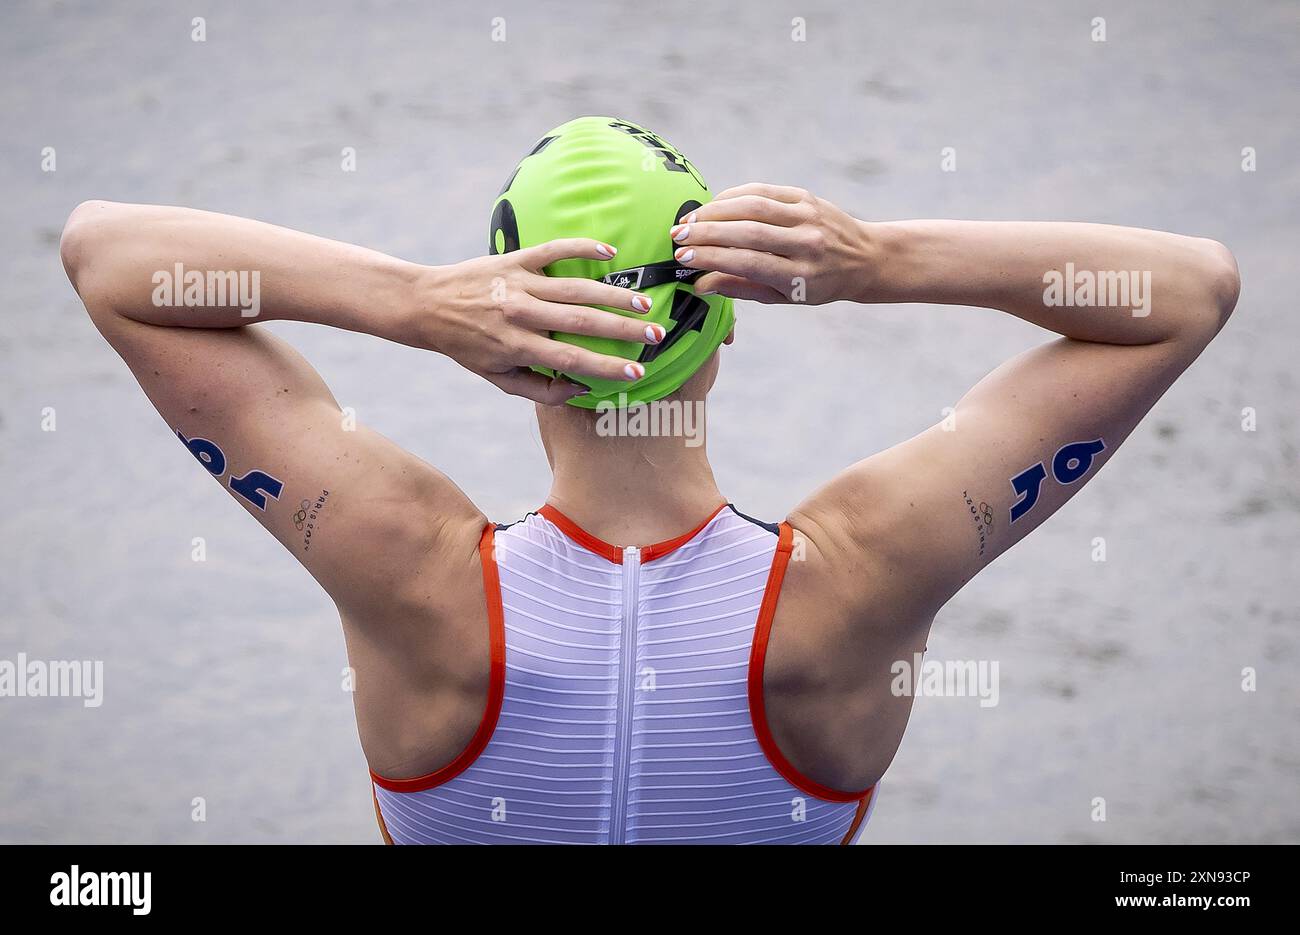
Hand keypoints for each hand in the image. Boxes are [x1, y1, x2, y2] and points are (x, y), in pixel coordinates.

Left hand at [417, 239, 662, 403]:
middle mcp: (520, 312)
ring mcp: (519, 282)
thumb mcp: (498, 377)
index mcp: (516, 345)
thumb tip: (582, 388)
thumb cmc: (467, 346)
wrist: (427, 305)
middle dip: (623, 328)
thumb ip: (540, 389)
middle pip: (582, 321)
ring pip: (575, 287)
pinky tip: (610, 252)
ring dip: (613, 294)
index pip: (572, 358)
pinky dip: (583, 247)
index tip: (637, 370)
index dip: (608, 365)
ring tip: (643, 302)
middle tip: (656, 333)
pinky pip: (555, 250)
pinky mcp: (514, 258)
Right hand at [670, 184, 876, 304]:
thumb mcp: (783, 297)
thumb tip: (700, 284)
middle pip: (748, 233)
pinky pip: (763, 191)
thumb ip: (742, 289)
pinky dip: (734, 196)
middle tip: (677, 236)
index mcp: (801, 276)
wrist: (864, 258)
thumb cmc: (817, 284)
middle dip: (707, 233)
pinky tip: (714, 205)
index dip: (713, 258)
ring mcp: (807, 216)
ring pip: (752, 207)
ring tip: (689, 219)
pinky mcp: (805, 197)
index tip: (684, 257)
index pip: (749, 263)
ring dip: (715, 211)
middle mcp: (806, 244)